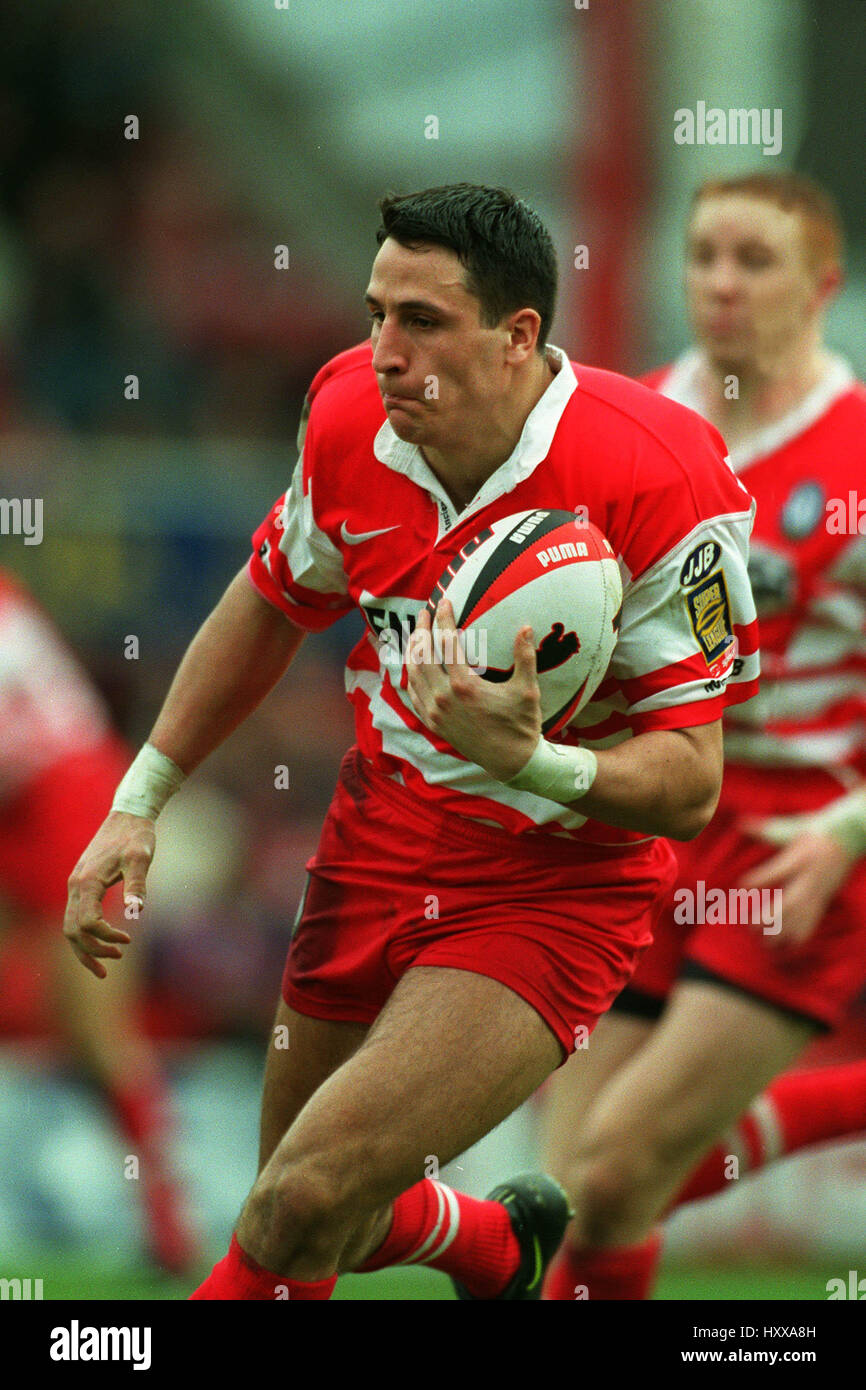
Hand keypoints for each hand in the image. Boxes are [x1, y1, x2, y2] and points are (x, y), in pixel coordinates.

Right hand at [64, 811, 155, 977]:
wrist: (128, 815)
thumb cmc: (136, 836)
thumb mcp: (141, 857)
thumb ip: (138, 883)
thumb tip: (137, 911)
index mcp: (88, 881)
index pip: (87, 922)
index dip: (106, 937)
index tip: (128, 940)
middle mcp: (76, 885)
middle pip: (72, 930)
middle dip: (91, 951)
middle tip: (117, 960)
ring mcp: (76, 885)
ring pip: (70, 927)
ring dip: (86, 948)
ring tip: (108, 965)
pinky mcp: (82, 885)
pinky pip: (76, 916)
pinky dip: (86, 934)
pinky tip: (103, 942)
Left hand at [405, 601, 541, 781]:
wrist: (512, 762)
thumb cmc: (522, 725)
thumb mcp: (527, 690)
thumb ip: (525, 656)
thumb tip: (526, 627)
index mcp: (464, 685)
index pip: (446, 643)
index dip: (443, 619)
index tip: (444, 602)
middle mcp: (443, 698)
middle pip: (422, 655)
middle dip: (421, 630)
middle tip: (424, 612)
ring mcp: (435, 712)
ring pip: (413, 674)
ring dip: (412, 650)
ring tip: (416, 633)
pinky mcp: (433, 724)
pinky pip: (414, 695)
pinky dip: (411, 676)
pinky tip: (414, 666)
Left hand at [739, 816, 853, 948]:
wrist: (850, 836)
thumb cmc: (817, 829)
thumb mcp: (792, 826)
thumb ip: (764, 829)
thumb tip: (740, 823)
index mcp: (800, 857)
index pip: (777, 871)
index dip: (758, 880)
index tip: (740, 887)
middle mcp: (810, 877)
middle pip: (789, 903)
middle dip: (769, 917)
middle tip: (749, 925)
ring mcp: (819, 891)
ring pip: (801, 918)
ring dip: (782, 932)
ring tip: (763, 941)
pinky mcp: (824, 899)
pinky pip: (813, 921)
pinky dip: (800, 935)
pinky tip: (786, 945)